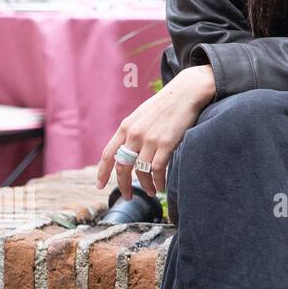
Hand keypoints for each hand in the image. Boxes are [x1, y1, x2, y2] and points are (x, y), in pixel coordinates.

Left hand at [96, 63, 215, 201]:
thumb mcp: (143, 115)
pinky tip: (161, 186)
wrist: (187, 91)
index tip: (100, 186)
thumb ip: (133, 131)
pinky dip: (158, 181)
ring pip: (140, 171)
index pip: (108, 154)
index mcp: (126, 127)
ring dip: (145, 186)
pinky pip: (157, 169)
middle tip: (128, 196)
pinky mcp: (166, 143)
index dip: (103, 172)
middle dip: (123, 185)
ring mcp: (150, 139)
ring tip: (151, 192)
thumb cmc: (167, 103)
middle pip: (122, 167)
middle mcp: (134, 134)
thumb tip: (127, 150)